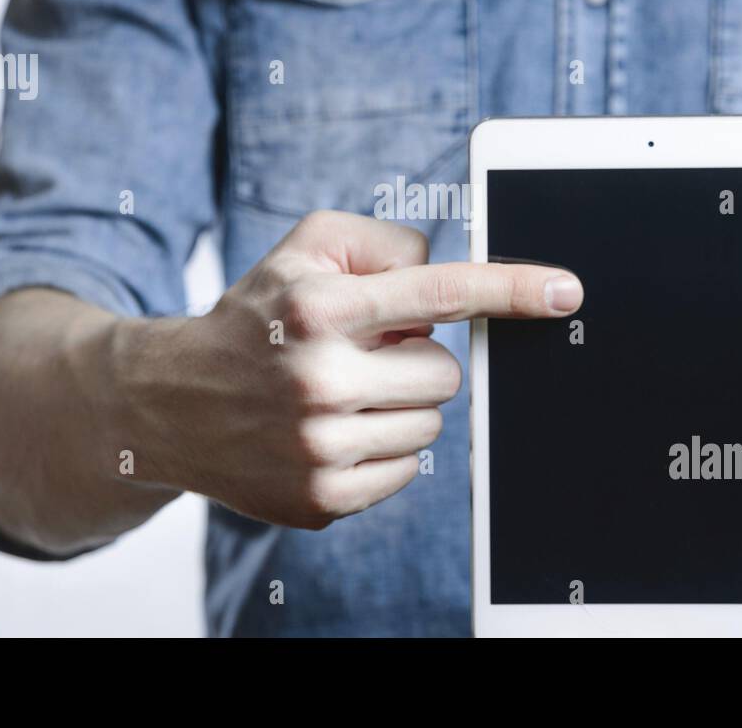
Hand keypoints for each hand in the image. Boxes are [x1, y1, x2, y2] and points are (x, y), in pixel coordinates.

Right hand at [114, 210, 582, 529]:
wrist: (174, 401)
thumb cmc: (256, 316)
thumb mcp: (305, 250)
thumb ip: (384, 242)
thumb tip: (448, 274)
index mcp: (318, 310)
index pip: (439, 293)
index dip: (512, 289)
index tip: (567, 291)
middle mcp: (319, 380)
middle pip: (446, 372)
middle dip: (417, 358)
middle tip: (365, 354)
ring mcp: (320, 449)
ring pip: (432, 422)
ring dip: (401, 402)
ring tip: (343, 390)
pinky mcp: (323, 499)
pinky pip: (409, 467)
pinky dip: (385, 444)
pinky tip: (334, 429)